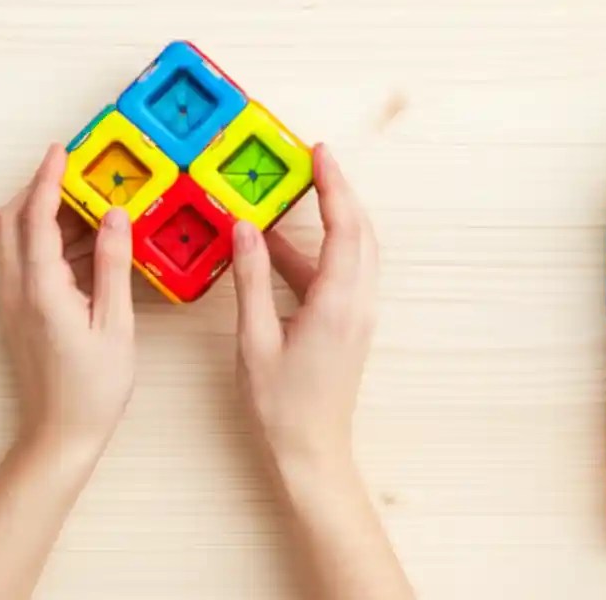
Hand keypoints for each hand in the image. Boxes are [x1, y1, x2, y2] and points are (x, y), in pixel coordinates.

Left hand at [0, 144, 136, 452]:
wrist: (59, 436)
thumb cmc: (93, 389)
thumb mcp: (115, 324)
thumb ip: (112, 265)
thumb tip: (115, 216)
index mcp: (41, 288)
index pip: (37, 217)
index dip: (48, 179)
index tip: (61, 150)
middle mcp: (16, 289)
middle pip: (12, 221)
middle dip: (38, 189)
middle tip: (75, 172)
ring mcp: (12, 302)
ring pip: (16, 241)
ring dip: (46, 217)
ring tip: (93, 206)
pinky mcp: (18, 313)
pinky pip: (26, 263)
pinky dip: (49, 243)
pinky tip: (88, 248)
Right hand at [230, 145, 378, 466]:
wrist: (311, 452)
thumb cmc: (280, 404)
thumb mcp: (254, 339)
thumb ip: (251, 279)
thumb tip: (245, 229)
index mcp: (337, 303)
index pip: (345, 228)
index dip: (333, 185)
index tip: (319, 153)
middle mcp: (357, 303)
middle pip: (360, 232)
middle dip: (339, 191)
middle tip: (314, 161)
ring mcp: (357, 314)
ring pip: (355, 251)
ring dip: (333, 218)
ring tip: (299, 193)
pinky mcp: (348, 324)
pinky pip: (341, 273)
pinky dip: (318, 250)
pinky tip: (281, 246)